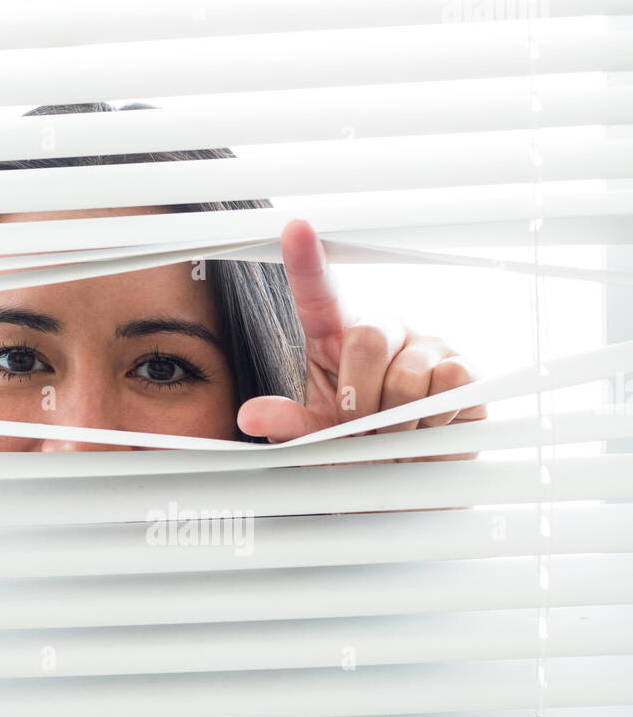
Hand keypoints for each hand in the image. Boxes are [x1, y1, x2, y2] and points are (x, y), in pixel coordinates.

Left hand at [236, 219, 486, 457]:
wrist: (412, 488)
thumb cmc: (360, 455)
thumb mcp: (317, 442)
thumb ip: (289, 425)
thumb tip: (250, 416)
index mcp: (336, 341)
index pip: (318, 296)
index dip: (307, 262)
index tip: (296, 228)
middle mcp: (383, 333)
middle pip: (367, 338)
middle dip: (361, 399)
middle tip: (365, 428)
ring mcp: (426, 346)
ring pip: (407, 374)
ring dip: (397, 420)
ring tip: (395, 435)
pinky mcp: (465, 367)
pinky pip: (449, 382)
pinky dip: (435, 417)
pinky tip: (429, 427)